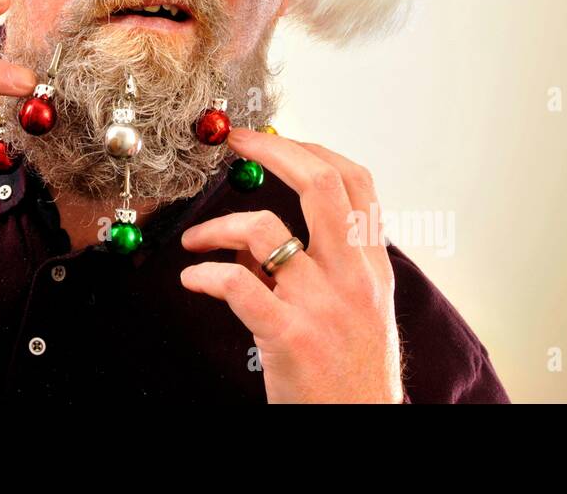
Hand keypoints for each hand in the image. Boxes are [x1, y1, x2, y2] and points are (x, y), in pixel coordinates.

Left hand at [179, 128, 402, 402]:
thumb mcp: (357, 311)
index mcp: (372, 267)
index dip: (310, 148)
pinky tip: (194, 280)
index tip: (273, 138)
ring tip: (196, 240)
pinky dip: (205, 275)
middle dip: (272, 152)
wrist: (361, 429)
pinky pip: (236, 285)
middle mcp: (353, 278)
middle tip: (235, 143)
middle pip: (320, 185)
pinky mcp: (288, 336)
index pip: (355, 183)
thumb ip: (321, 268)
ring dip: (218, 226)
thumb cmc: (353, 374)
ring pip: (265, 229)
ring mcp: (321, 306)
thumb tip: (257, 238)